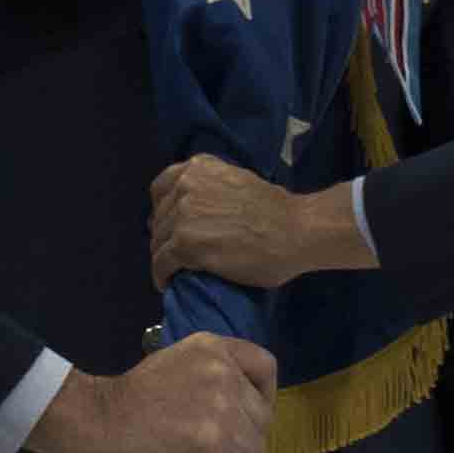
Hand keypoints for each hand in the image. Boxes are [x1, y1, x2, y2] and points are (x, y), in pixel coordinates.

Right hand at [28, 332, 278, 452]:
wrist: (94, 420)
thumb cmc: (125, 400)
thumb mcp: (174, 366)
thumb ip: (210, 379)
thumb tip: (237, 417)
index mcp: (213, 347)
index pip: (265, 366)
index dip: (263, 396)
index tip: (247, 417)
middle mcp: (224, 372)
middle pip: (262, 417)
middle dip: (245, 440)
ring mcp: (221, 408)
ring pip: (253, 450)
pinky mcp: (213, 443)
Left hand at [148, 156, 377, 289]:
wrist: (296, 230)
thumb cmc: (277, 211)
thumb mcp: (236, 181)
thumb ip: (210, 190)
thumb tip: (193, 210)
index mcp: (198, 168)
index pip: (161, 189)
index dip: (164, 210)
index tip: (171, 225)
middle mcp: (185, 186)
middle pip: (158, 218)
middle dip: (165, 237)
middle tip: (176, 254)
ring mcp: (183, 215)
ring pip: (157, 242)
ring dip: (163, 258)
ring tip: (174, 271)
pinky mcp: (185, 244)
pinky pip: (161, 263)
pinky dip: (161, 276)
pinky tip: (167, 284)